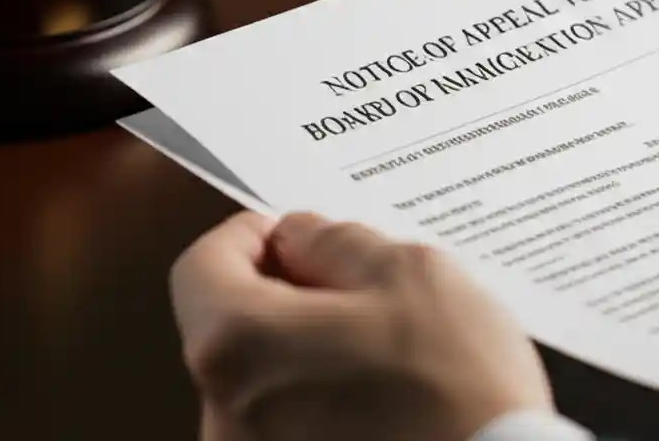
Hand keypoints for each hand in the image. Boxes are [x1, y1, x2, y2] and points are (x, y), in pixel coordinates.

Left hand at [170, 211, 551, 440]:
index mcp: (238, 344)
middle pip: (228, 327)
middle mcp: (225, 413)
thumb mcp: (408, 272)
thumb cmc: (457, 388)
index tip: (295, 237)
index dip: (249, 237)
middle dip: (285, 295)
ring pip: (260, 381)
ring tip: (382, 349)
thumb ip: (334, 242)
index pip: (201, 267)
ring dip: (304, 352)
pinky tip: (381, 401)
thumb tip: (300, 237)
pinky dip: (318, 404)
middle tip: (355, 287)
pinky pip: (285, 427)